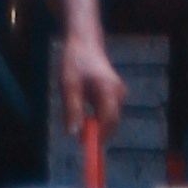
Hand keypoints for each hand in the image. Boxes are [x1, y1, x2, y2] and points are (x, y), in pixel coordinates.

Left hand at [52, 26, 124, 153]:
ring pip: (108, 119)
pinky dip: (96, 116)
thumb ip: (72, 108)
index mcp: (109, 90)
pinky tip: (83, 103)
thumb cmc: (75, 61)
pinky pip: (106, 113)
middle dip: (96, 132)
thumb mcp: (68, 84)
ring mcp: (119, 94)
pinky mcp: (115, 96)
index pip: (108, 120)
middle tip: (78, 137)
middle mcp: (119, 93)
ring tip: (76, 106)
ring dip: (94, 122)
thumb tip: (73, 133)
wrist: (84, 42)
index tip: (84, 145)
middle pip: (110, 123)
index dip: (98, 136)